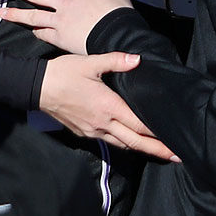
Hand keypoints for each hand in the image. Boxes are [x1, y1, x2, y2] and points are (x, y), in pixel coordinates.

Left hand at [0, 0, 135, 53]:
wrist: (118, 33)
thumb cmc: (119, 14)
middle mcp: (65, 3)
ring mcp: (60, 20)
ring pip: (33, 14)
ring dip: (17, 13)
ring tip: (3, 12)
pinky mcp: (60, 37)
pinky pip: (42, 33)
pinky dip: (35, 31)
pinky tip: (28, 31)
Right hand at [38, 53, 176, 161]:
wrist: (36, 88)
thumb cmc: (63, 73)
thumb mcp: (90, 62)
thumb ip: (116, 60)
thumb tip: (137, 59)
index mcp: (108, 106)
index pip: (139, 125)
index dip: (159, 134)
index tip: (176, 139)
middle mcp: (102, 124)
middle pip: (135, 142)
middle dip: (158, 150)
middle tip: (178, 156)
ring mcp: (93, 132)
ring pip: (123, 145)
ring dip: (142, 149)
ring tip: (160, 151)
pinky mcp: (84, 134)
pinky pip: (110, 142)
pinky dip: (125, 143)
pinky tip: (132, 140)